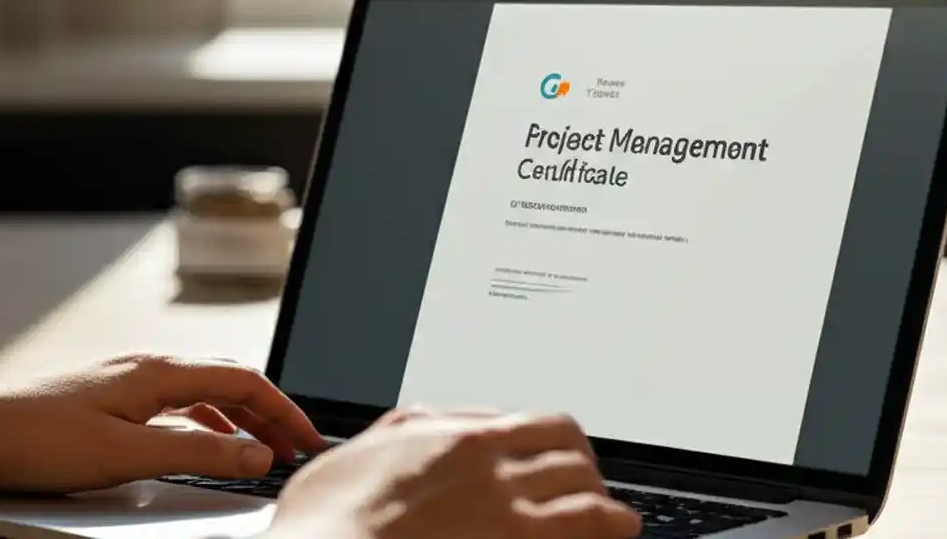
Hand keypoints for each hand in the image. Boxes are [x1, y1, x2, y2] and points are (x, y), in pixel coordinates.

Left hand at [0, 354, 325, 491]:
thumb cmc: (35, 440)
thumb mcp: (127, 456)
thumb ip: (199, 454)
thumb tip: (257, 454)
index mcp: (159, 372)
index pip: (245, 381)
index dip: (284, 411)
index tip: (308, 440)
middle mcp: (148, 366)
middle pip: (230, 381)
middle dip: (270, 412)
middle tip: (297, 446)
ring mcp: (127, 379)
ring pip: (204, 391)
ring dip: (241, 418)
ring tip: (262, 447)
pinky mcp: (109, 397)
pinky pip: (178, 402)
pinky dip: (207, 421)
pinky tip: (204, 442)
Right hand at [269, 409, 640, 538]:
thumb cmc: (329, 521)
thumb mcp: (363, 450)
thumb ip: (411, 429)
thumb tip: (442, 418)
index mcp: (462, 439)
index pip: (542, 426)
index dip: (562, 446)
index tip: (565, 460)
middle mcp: (495, 470)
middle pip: (573, 457)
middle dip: (586, 472)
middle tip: (590, 488)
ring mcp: (510, 515)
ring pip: (587, 496)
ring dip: (606, 506)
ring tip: (618, 520)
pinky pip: (584, 532)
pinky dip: (607, 530)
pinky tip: (615, 534)